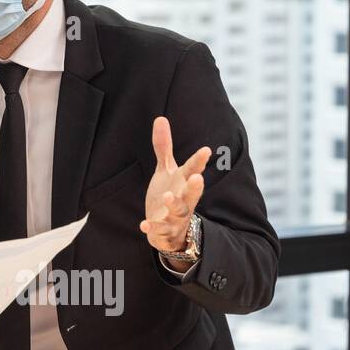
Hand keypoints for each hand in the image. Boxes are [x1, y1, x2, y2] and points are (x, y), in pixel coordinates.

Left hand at [141, 116, 209, 260]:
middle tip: (198, 178)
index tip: (206, 150)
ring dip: (174, 204)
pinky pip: (160, 230)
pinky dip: (153, 228)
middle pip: (192, 193)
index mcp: (183, 183)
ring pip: (179, 211)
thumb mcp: (166, 170)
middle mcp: (184, 199)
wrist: (171, 229)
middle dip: (195, 186)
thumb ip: (164, 147)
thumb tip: (160, 118)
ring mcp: (175, 217)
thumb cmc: (171, 193)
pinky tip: (144, 225)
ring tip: (168, 197)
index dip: (199, 161)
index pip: (192, 169)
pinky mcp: (165, 231)